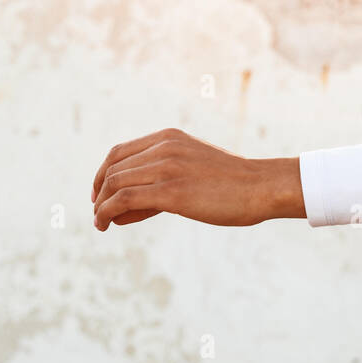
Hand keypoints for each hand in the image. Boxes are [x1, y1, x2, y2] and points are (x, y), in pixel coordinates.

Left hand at [90, 128, 302, 229]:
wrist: (261, 187)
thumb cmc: (233, 184)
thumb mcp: (194, 170)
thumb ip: (162, 181)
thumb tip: (123, 208)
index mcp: (169, 138)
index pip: (120, 153)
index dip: (103, 174)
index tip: (101, 195)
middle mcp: (164, 147)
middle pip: (113, 168)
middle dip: (100, 193)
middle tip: (99, 214)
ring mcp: (166, 167)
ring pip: (114, 184)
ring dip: (100, 206)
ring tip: (101, 223)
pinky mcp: (171, 191)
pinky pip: (124, 199)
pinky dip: (106, 212)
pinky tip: (106, 225)